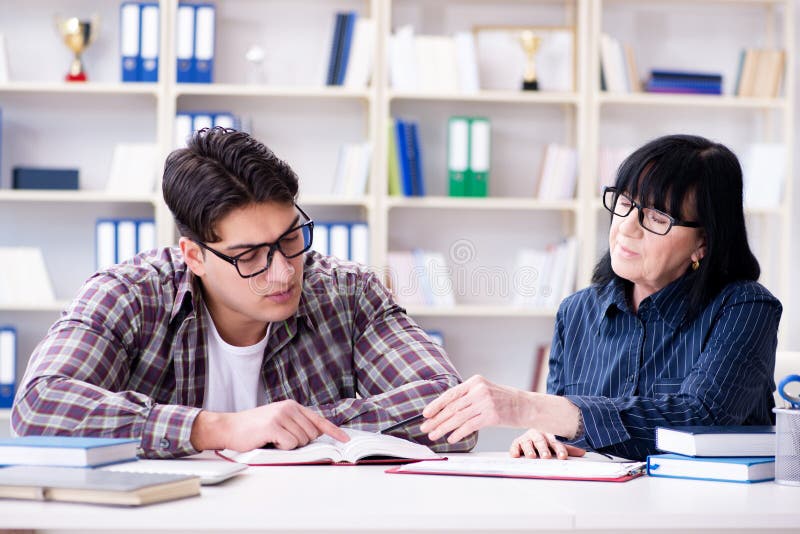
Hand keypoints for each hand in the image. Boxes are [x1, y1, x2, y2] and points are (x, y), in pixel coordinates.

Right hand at [192, 400, 348, 451]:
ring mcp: (282, 416)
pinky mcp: (274, 426)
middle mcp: (289, 408)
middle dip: (300, 443)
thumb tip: (314, 437)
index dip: (334, 431)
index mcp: (292, 406)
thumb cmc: (253, 428)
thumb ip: (295, 425)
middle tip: (280, 440)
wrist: (228, 427)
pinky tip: (269, 440)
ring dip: (288, 446)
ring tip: (272, 439)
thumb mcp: (277, 421)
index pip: (318, 420)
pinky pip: (290, 444)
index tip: (345, 440)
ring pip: (301, 441)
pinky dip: (281, 448)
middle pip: (311, 435)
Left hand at [420, 375, 533, 443]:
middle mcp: (479, 390)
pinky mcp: (492, 416)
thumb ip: (467, 396)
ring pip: (458, 417)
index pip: (451, 394)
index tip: (425, 414)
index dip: (436, 405)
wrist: (525, 406)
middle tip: (425, 428)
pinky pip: (470, 426)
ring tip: (434, 435)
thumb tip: (445, 409)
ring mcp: (485, 403)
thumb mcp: (484, 391)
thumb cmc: (503, 400)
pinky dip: (458, 433)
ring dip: (443, 428)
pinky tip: (451, 438)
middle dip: (436, 419)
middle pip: (452, 407)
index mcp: (475, 381)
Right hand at [509, 429, 585, 459]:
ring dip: (530, 449)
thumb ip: (568, 448)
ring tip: (532, 456)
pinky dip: (515, 449)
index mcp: (550, 435)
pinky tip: (515, 455)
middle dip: (544, 449)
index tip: (563, 457)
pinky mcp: (517, 442)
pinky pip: (515, 445)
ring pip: (528, 443)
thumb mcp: (557, 442)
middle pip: (541, 442)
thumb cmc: (547, 439)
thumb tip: (582, 452)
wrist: (531, 423)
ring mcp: (527, 438)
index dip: (560, 449)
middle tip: (546, 456)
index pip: (556, 442)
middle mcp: (538, 435)